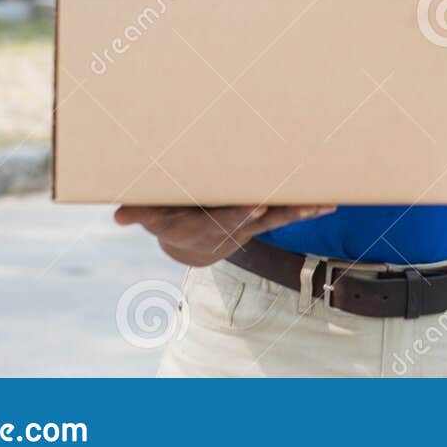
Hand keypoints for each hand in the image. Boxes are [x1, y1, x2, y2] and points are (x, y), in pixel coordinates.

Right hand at [113, 203, 335, 267]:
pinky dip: (306, 209)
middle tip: (294, 204)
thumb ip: (138, 212)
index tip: (255, 207)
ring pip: (276, 218)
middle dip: (273, 212)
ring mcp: (248, 224)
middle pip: (253, 220)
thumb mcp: (150, 215)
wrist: (190, 243)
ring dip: (299, 212)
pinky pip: (285, 214)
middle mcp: (228, 227)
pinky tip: (330, 203)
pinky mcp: (262, 219)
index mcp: (201, 225)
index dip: (237, 216)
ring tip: (325, 204)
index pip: (219, 221)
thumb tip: (117, 215)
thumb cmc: (168, 216)